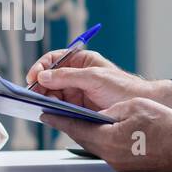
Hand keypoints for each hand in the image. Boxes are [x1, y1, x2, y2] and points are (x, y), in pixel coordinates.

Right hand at [27, 52, 171, 112]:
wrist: (140, 106)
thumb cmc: (123, 87)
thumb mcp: (94, 77)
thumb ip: (68, 76)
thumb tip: (43, 76)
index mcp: (81, 61)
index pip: (54, 60)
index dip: (41, 67)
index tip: (33, 77)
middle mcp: (76, 76)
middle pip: (49, 78)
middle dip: (39, 85)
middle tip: (31, 94)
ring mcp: (76, 92)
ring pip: (52, 93)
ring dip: (43, 98)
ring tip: (36, 103)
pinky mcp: (77, 108)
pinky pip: (59, 107)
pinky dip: (51, 109)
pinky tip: (47, 112)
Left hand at [41, 98, 171, 171]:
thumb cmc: (165, 125)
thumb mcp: (133, 106)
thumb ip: (110, 109)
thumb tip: (98, 114)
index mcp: (108, 140)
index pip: (76, 128)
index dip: (59, 119)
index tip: (45, 114)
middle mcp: (110, 155)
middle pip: (83, 139)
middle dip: (71, 126)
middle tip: (58, 115)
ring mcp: (119, 164)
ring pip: (96, 145)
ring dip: (87, 134)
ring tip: (79, 121)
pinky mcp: (128, 166)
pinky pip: (109, 151)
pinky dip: (102, 140)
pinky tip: (104, 132)